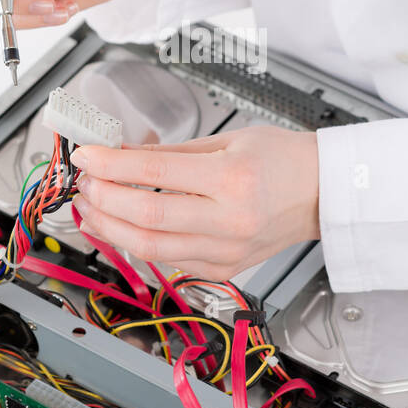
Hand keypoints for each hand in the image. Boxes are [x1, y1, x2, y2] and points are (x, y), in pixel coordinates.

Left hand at [70, 125, 320, 281]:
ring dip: (110, 227)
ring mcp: (226, 250)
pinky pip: (168, 260)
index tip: (86, 156)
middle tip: (84, 182)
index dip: (110, 166)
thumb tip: (120, 153)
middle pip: (146, 219)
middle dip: (103, 199)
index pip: (154, 175)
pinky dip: (137, 243)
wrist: (323, 193)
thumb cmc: (283, 160)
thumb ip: (169, 153)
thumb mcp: (227, 139)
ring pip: (150, 249)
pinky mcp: (224, 268)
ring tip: (93, 206)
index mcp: (232, 179)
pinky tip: (122, 226)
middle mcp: (229, 220)